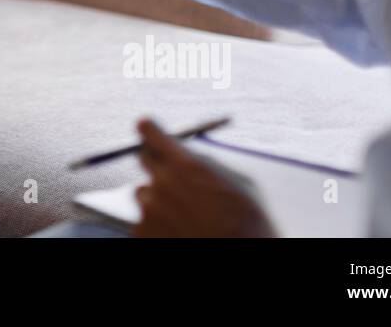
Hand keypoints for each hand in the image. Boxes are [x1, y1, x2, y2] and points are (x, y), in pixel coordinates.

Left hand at [131, 118, 277, 236]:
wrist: (242, 261)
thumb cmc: (248, 226)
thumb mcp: (239, 184)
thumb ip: (207, 164)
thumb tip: (189, 154)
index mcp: (186, 165)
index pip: (149, 131)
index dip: (150, 130)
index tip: (149, 129)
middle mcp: (162, 182)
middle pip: (143, 157)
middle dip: (157, 162)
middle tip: (170, 174)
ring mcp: (149, 209)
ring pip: (144, 192)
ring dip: (158, 198)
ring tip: (185, 216)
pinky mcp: (141, 232)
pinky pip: (143, 220)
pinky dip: (157, 224)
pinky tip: (180, 232)